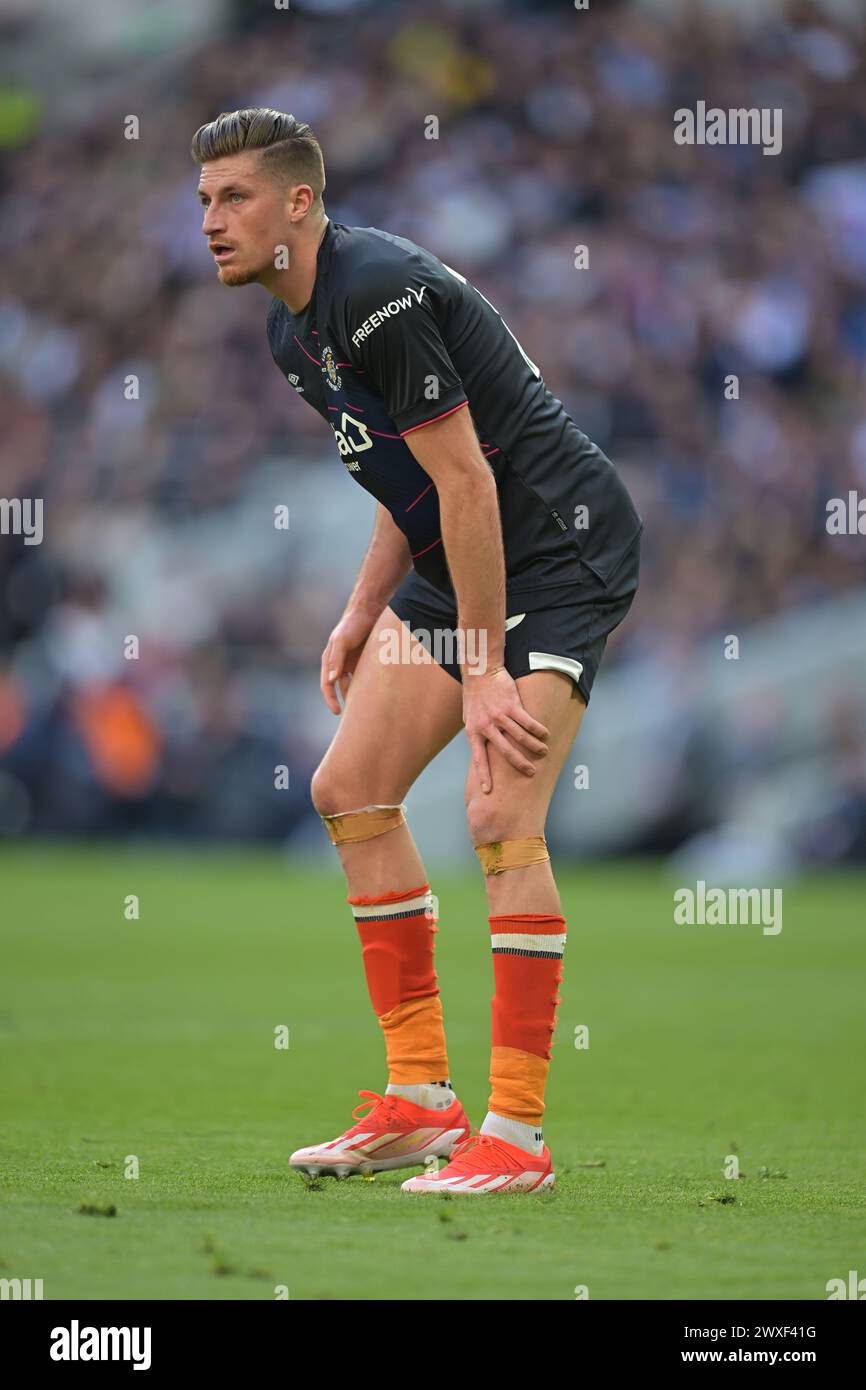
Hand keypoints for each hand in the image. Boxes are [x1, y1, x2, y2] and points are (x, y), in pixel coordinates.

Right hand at [320, 607, 376, 713]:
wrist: (369, 610)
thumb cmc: (353, 624)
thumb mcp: (342, 640)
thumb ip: (336, 658)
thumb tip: (332, 680)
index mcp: (329, 660)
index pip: (327, 685)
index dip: (330, 700)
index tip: (338, 712)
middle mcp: (339, 663)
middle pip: (339, 688)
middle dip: (344, 702)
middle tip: (353, 717)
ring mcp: (352, 662)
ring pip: (353, 685)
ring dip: (357, 696)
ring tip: (367, 709)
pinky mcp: (364, 660)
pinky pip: (364, 678)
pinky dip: (367, 687)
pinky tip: (376, 695)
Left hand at [463, 666, 549, 792]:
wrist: (480, 674)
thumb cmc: (475, 698)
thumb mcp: (470, 719)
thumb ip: (478, 734)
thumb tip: (485, 753)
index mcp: (473, 732)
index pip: (478, 758)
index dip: (484, 775)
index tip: (487, 791)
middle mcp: (486, 726)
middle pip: (505, 751)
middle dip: (520, 764)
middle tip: (531, 773)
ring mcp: (499, 715)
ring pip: (520, 736)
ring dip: (534, 746)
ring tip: (543, 752)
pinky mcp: (511, 705)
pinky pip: (527, 721)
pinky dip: (538, 729)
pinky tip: (545, 735)